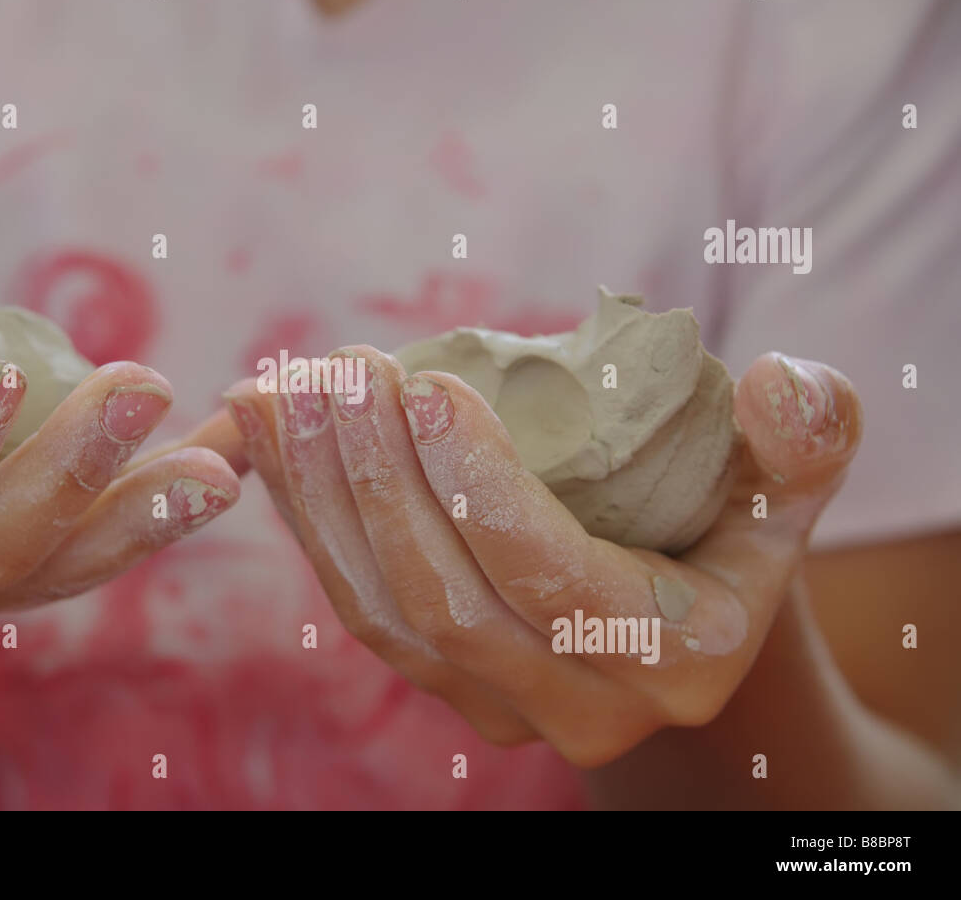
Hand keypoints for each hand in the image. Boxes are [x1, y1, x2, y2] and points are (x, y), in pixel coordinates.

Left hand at [224, 343, 859, 764]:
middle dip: (380, 482)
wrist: (676, 617)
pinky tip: (271, 435)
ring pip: (382, 610)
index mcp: (674, 660)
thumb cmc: (731, 532)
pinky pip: (354, 606)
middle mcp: (578, 706)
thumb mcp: (789, 484)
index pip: (555, 584)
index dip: (482, 489)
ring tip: (284, 390)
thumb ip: (808, 438)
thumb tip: (773, 382)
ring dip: (320, 495)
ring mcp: (497, 702)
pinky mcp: (439, 680)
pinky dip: (304, 517)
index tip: (426, 388)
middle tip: (341, 373)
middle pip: (448, 602)